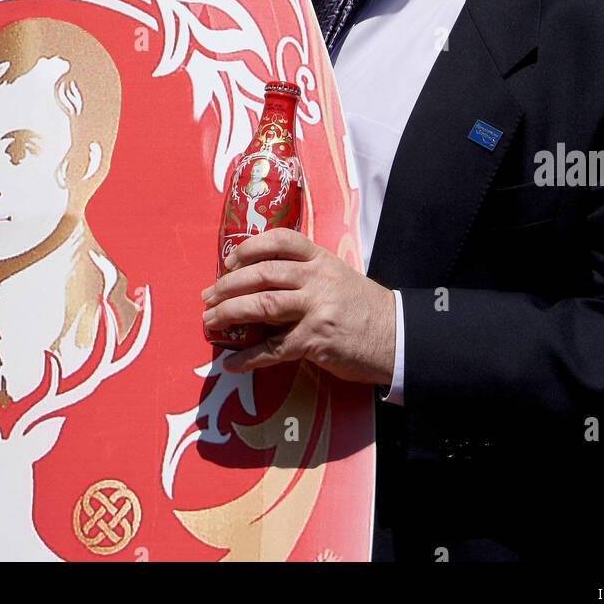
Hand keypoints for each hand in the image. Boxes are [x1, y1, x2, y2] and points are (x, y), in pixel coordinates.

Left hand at [201, 228, 395, 385]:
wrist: (396, 336)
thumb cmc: (363, 308)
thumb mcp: (338, 277)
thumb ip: (306, 276)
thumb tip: (262, 283)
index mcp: (321, 260)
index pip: (281, 241)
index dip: (249, 248)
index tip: (228, 261)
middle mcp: (317, 279)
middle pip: (263, 274)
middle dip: (228, 285)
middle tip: (207, 297)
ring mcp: (316, 309)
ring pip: (263, 306)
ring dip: (229, 313)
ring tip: (210, 322)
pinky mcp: (316, 340)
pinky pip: (275, 349)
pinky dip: (249, 357)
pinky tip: (233, 363)